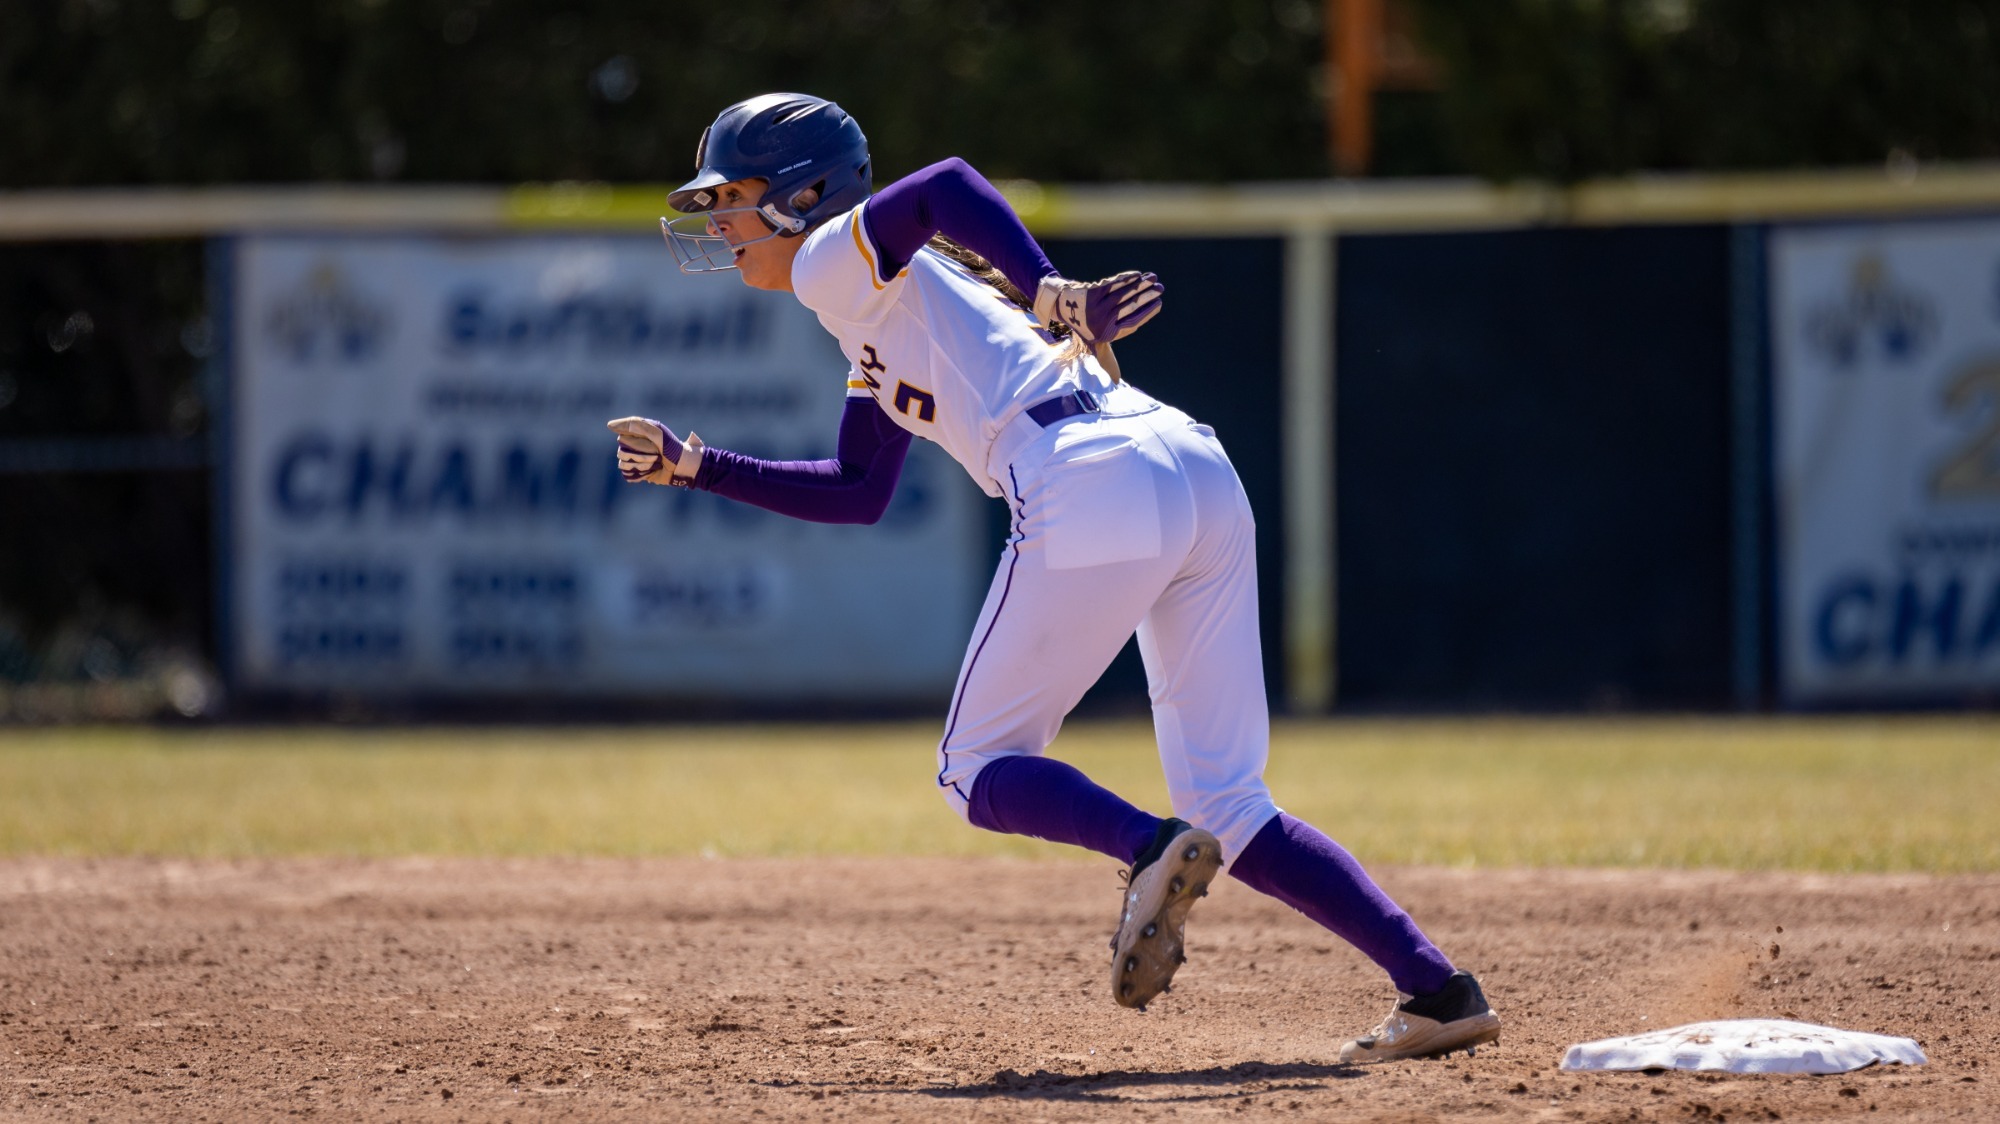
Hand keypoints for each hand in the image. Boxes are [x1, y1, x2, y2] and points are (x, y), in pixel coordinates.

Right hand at [606, 416, 702, 486]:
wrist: (682, 466)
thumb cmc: (671, 447)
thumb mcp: (655, 431)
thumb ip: (634, 425)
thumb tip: (609, 425)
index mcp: (635, 433)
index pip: (622, 438)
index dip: (636, 444)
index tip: (651, 443)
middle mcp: (632, 445)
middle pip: (621, 453)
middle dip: (641, 456)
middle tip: (657, 456)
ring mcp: (633, 459)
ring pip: (623, 464)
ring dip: (642, 466)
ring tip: (655, 464)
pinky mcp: (636, 472)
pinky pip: (627, 474)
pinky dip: (639, 474)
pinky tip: (650, 472)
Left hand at [1033, 270, 1164, 344]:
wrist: (1062, 306)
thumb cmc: (1082, 325)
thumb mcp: (1090, 344)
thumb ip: (1104, 356)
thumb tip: (1114, 380)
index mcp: (1106, 334)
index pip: (1132, 323)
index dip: (1147, 313)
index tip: (1159, 303)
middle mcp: (1102, 321)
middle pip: (1130, 306)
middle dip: (1148, 296)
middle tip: (1161, 288)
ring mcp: (1097, 306)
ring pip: (1124, 293)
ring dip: (1141, 284)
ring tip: (1153, 278)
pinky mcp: (1092, 292)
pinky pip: (1113, 284)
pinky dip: (1126, 278)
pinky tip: (1138, 274)